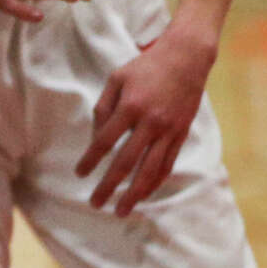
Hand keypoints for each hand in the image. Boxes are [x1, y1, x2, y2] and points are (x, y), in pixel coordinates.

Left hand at [74, 30, 210, 214]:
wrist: (186, 58)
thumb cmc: (146, 66)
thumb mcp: (117, 78)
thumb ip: (104, 107)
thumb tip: (97, 136)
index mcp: (130, 106)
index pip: (105, 140)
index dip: (91, 159)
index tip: (80, 174)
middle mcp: (150, 122)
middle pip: (126, 162)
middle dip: (109, 186)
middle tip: (95, 203)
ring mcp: (168, 130)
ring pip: (150, 170)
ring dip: (134, 193)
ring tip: (121, 210)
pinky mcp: (181, 134)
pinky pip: (167, 165)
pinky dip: (155, 182)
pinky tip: (144, 193)